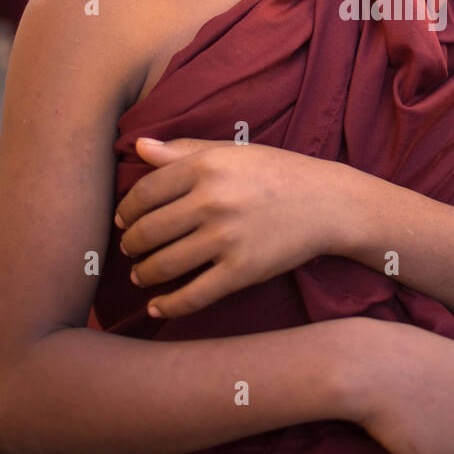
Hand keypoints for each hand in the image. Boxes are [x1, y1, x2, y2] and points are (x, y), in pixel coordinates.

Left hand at [116, 137, 340, 318]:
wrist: (330, 203)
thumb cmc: (278, 173)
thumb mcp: (233, 151)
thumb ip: (184, 150)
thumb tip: (137, 146)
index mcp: (206, 166)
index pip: (145, 193)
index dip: (127, 211)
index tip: (123, 221)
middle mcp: (212, 200)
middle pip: (148, 230)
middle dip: (132, 244)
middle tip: (129, 250)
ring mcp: (226, 238)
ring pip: (164, 264)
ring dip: (144, 274)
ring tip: (141, 275)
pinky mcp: (242, 271)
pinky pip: (193, 295)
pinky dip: (169, 305)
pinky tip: (157, 307)